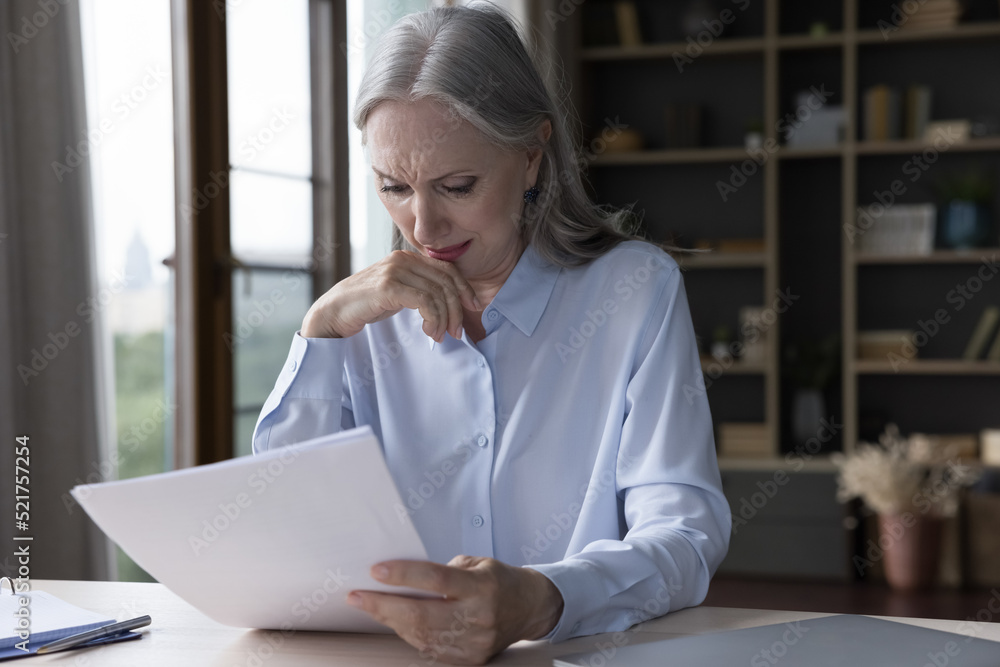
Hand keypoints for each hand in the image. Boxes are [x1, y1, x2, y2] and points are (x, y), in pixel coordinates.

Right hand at [301, 250, 480, 340]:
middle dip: (457, 308)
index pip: (447, 269)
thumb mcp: (398, 292)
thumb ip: (418, 289)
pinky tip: (429, 332)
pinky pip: (424, 302)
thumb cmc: (365, 305)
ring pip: (437, 293)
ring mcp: (394, 271)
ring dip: (444, 319)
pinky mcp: (388, 287)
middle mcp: (402, 259)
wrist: (333, 312)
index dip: (464, 288)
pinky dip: (433, 319)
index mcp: (407, 258)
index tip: (473, 307)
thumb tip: (448, 302)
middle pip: (446, 281)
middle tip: (457, 331)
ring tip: (440, 336)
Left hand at [346, 556, 563, 664]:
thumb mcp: (475, 563)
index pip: (436, 579)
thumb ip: (441, 570)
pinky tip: (397, 621)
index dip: (403, 575)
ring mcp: (473, 642)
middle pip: (421, 614)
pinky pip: (429, 648)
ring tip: (371, 606)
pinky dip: (409, 634)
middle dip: (383, 605)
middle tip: (357, 596)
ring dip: (390, 621)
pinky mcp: (469, 659)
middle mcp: (478, 616)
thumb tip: (402, 578)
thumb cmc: (498, 580)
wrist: (529, 608)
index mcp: (481, 586)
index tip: (376, 570)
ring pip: (420, 635)